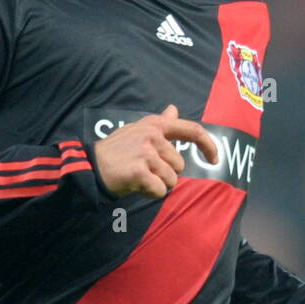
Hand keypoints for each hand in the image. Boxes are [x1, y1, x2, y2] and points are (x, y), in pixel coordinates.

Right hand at [92, 104, 217, 197]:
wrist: (90, 166)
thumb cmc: (116, 150)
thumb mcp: (137, 130)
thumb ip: (159, 122)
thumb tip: (174, 110)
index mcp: (155, 125)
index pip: (192, 130)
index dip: (208, 145)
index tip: (215, 159)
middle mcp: (153, 136)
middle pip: (179, 165)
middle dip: (166, 173)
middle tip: (144, 170)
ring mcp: (146, 153)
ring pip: (171, 180)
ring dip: (158, 184)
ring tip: (138, 177)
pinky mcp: (139, 172)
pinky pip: (160, 190)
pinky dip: (151, 193)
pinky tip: (136, 185)